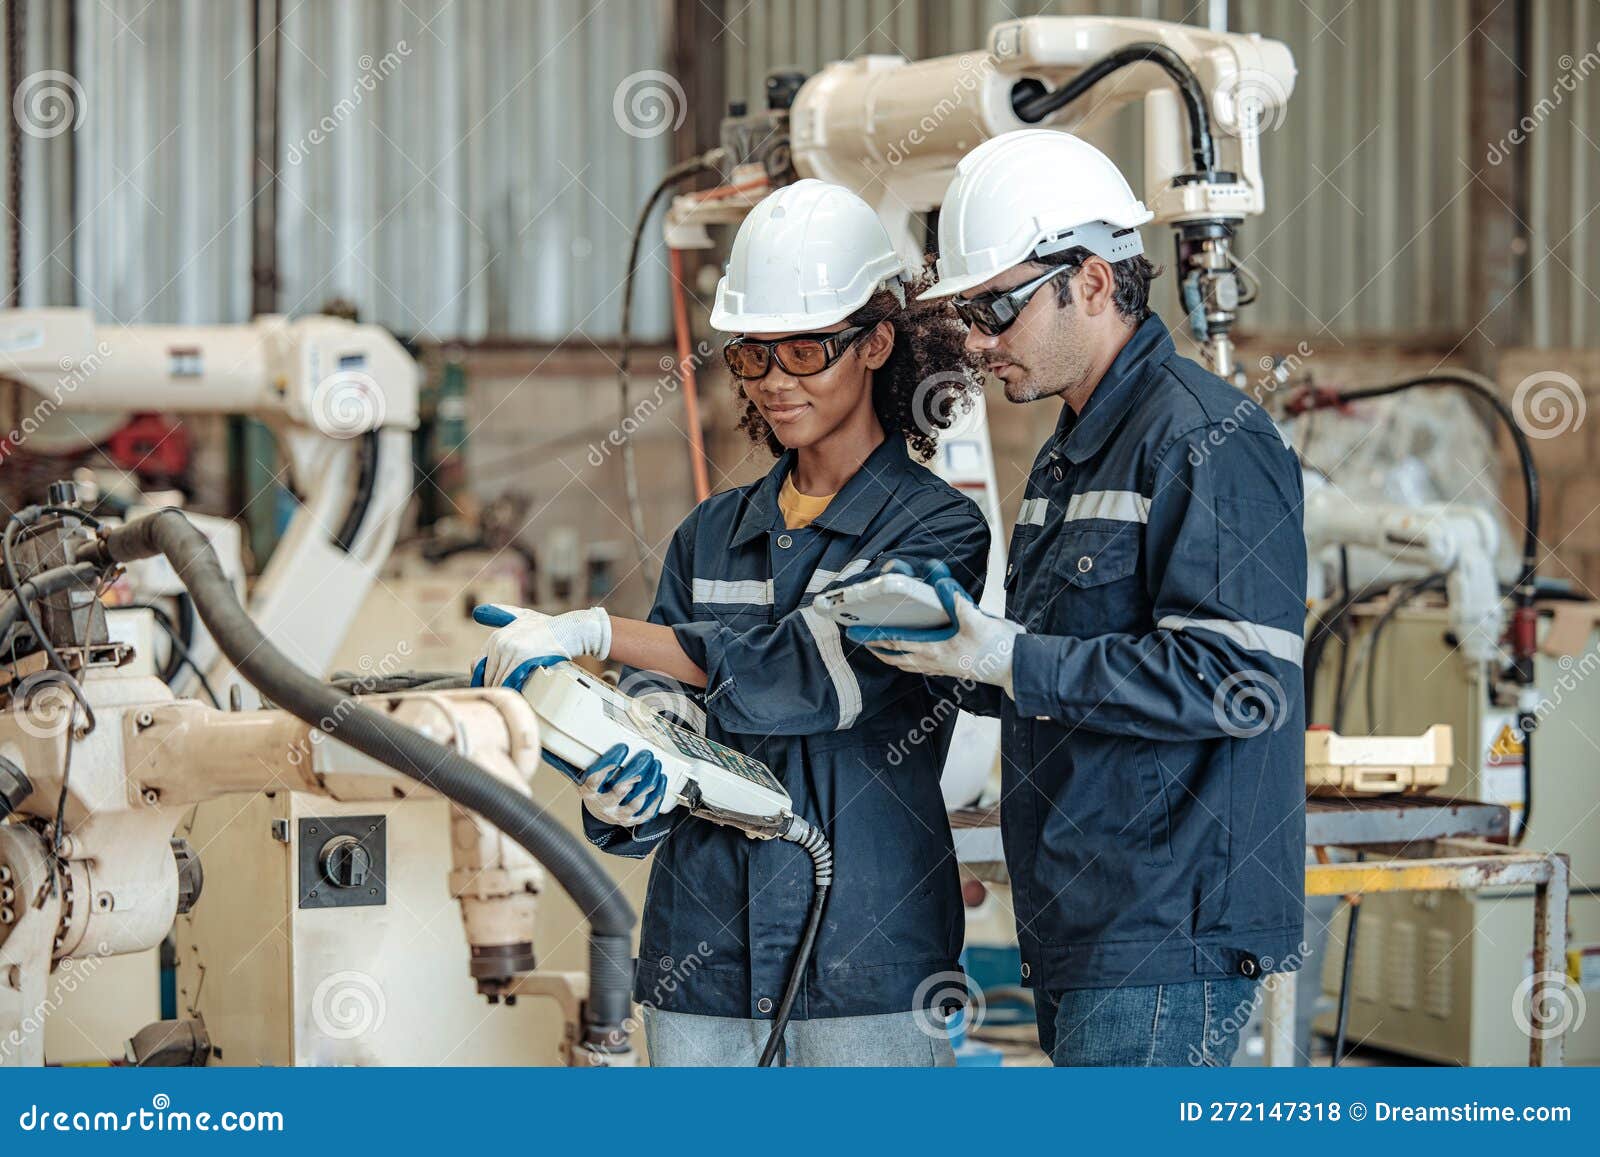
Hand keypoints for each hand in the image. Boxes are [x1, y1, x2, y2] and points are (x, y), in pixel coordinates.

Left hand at [470, 603, 611, 689]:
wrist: (572, 630)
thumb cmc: (549, 626)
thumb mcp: (522, 616)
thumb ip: (500, 614)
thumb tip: (477, 612)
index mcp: (496, 636)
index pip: (477, 664)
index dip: (482, 679)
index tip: (490, 689)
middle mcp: (499, 642)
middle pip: (487, 675)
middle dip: (493, 688)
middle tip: (500, 701)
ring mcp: (510, 651)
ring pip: (497, 681)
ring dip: (502, 693)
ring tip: (508, 703)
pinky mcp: (522, 659)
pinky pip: (509, 682)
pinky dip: (510, 692)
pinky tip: (516, 698)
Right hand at [575, 742, 671, 826]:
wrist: (598, 812)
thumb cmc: (596, 788)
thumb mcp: (588, 776)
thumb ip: (592, 761)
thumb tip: (589, 740)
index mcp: (589, 792)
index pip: (595, 780)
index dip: (606, 767)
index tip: (620, 753)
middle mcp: (603, 806)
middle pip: (619, 791)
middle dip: (634, 773)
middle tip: (646, 758)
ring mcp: (617, 815)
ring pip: (635, 804)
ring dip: (648, 786)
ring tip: (656, 770)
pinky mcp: (630, 821)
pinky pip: (645, 814)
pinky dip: (655, 801)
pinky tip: (660, 786)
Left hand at [848, 560, 1023, 695]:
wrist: (1016, 668)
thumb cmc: (997, 648)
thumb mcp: (976, 619)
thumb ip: (956, 599)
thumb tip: (939, 581)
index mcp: (935, 650)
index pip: (896, 642)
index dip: (874, 636)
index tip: (856, 632)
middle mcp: (934, 661)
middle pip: (896, 657)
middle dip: (876, 649)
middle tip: (861, 640)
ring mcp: (941, 667)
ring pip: (907, 664)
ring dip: (891, 657)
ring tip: (879, 650)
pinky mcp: (950, 669)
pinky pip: (921, 667)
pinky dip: (908, 661)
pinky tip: (910, 656)